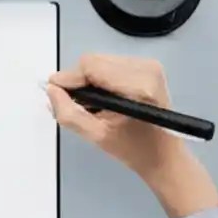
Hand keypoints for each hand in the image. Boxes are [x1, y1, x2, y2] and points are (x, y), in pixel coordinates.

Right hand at [46, 54, 217, 217]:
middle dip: (80, 81)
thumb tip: (52, 90)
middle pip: (94, 61)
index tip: (58, 95)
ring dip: (90, 80)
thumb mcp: (96, 136)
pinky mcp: (148, 66)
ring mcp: (149, 65)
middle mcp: (146, 68)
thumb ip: (69, 113)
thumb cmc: (134, 149)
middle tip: (80, 105)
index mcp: (138, 86)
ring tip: (94, 104)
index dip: (70, 79)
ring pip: (100, 61)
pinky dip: (101, 78)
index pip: (90, 65)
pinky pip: (111, 64)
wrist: (165, 156)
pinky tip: (107, 98)